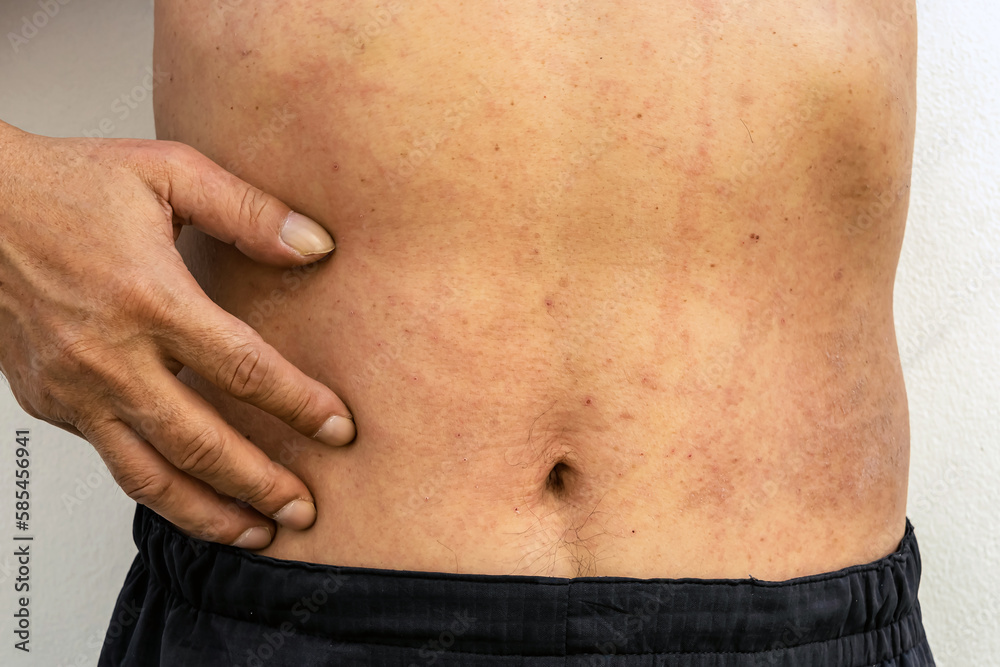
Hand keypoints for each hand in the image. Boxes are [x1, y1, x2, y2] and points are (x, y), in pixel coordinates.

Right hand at [0, 123, 354, 548]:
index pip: (243, 370)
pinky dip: (159, 487)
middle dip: (260, 484)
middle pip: (200, 443)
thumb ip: (249, 210)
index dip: (299, 406)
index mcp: (149, 298)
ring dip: (208, 513)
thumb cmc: (72, 184)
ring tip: (256, 532)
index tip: (339, 430)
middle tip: (305, 510)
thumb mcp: (170, 172)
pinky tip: (194, 495)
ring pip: (149, 476)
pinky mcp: (50, 403)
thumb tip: (317, 245)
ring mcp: (75, 388)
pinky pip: (113, 459)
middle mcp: (110, 356)